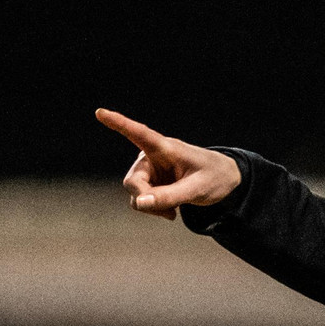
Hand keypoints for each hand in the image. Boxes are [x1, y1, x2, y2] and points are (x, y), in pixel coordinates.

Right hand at [96, 109, 242, 221]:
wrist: (224, 182)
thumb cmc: (214, 178)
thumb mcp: (198, 189)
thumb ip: (170, 196)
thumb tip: (140, 203)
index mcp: (165, 148)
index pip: (139, 134)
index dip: (118, 123)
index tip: (100, 112)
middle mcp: (151, 156)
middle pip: (133, 181)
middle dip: (146, 199)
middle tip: (170, 213)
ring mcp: (149, 170)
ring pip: (135, 193)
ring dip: (151, 206)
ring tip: (173, 212)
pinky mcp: (150, 182)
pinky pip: (141, 200)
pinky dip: (153, 208)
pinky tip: (171, 211)